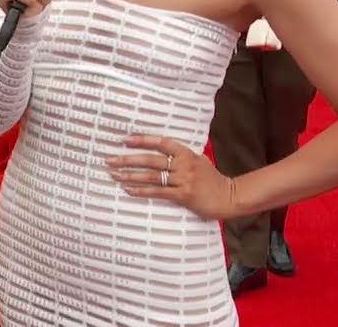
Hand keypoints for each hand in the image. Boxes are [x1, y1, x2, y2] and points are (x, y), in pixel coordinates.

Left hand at [106, 135, 237, 220]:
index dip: (142, 140)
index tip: (125, 140)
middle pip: (151, 160)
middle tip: (109, 160)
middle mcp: (184, 164)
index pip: (161, 143)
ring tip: (114, 175)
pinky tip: (129, 189)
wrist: (228, 197)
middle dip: (128, 159)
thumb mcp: (199, 161)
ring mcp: (183, 180)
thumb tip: (162, 151)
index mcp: (186, 153)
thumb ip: (182, 157)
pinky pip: (158, 192)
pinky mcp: (183, 195)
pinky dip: (141, 190)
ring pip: (152, 176)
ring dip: (130, 176)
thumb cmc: (212, 179)